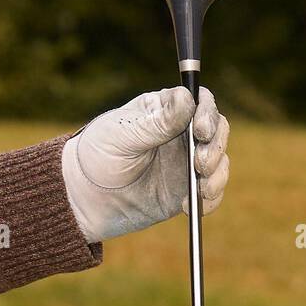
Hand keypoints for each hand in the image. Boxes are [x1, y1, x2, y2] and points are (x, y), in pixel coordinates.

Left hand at [61, 87, 229, 243]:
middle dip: (216, 147)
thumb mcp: (124, 134)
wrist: (86, 197)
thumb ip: (157, 121)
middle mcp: (181, 135)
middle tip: (200, 164)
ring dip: (217, 176)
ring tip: (200, 188)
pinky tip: (190, 207)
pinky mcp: (186, 191)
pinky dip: (209, 201)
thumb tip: (188, 98)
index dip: (208, 113)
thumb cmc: (98, 155)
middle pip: (217, 131)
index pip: (201, 102)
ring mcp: (186, 164)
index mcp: (165, 111)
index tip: (201, 131)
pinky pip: (211, 194)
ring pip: (219, 163)